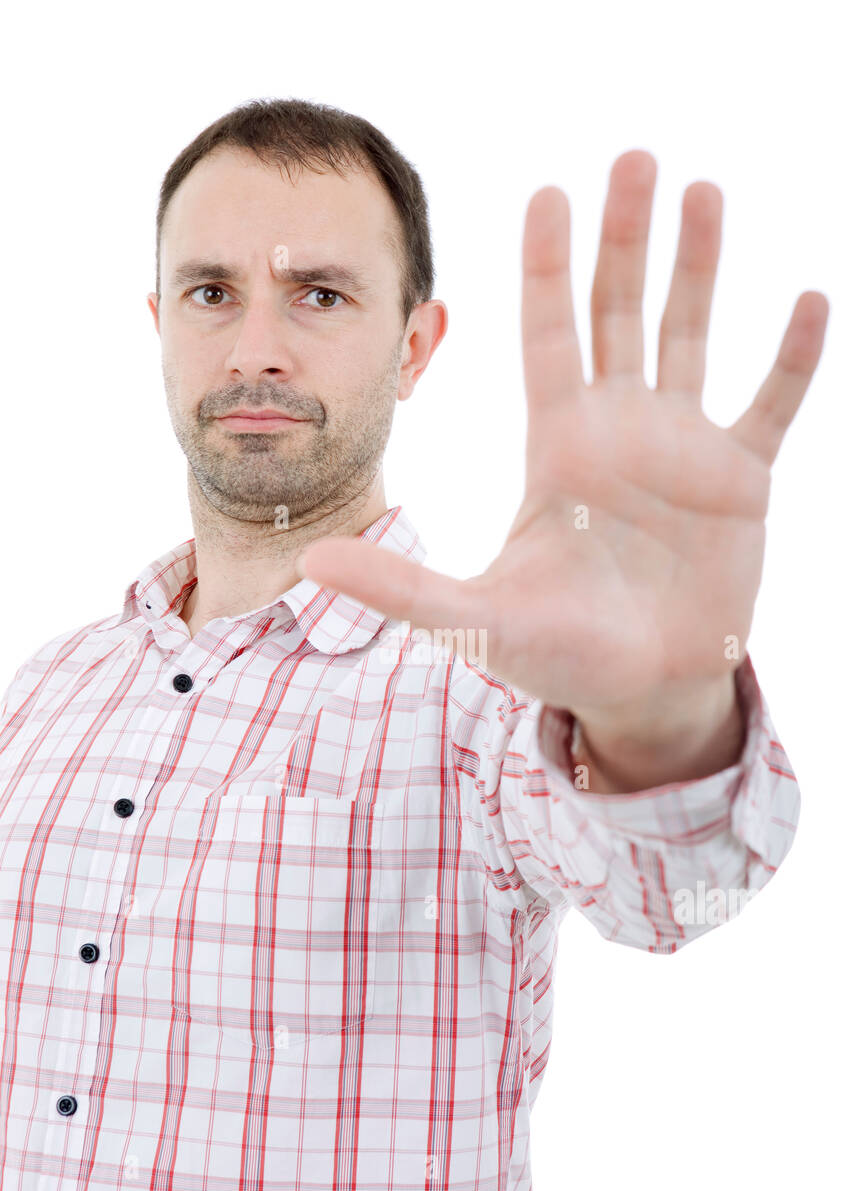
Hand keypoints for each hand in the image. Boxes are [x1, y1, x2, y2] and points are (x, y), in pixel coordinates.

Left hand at [297, 151, 827, 733]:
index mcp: (556, 447)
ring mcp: (682, 450)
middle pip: (618, 312)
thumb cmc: (556, 654)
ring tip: (704, 191)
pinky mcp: (741, 482)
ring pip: (689, 335)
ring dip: (697, 267)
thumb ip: (401, 588)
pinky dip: (790, 358)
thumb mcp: (475, 618)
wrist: (640, 692)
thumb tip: (311, 561)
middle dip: (623, 238)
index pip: (547, 335)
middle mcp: (619, 432)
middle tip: (633, 158)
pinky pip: (770, 404)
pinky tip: (809, 298)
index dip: (546, 265)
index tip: (547, 190)